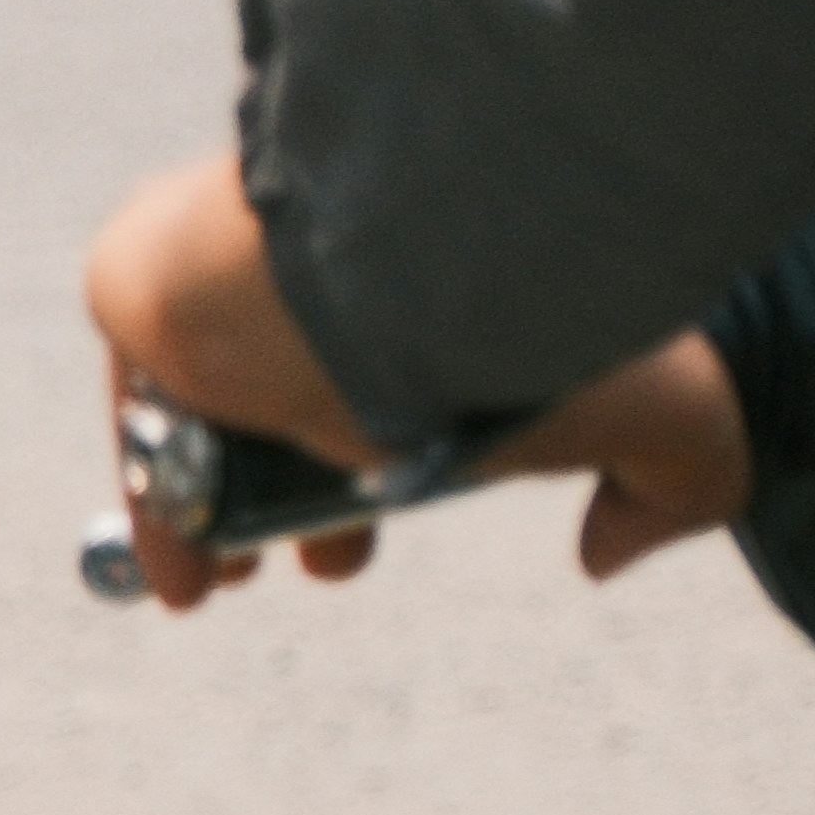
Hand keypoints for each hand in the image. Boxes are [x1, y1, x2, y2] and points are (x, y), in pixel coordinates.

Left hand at [81, 154, 748, 612]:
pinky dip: (156, 481)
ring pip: (204, 401)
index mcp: (430, 274)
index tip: (360, 542)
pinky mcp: (145, 276)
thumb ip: (675, 483)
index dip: (374, 471)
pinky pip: (139, 394)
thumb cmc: (543, 307)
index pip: (384, 371)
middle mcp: (322, 264)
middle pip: (281, 395)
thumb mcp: (663, 405)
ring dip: (209, 507)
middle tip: (316, 567)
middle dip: (289, 500)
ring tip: (218, 586)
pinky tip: (177, 563)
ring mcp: (226, 261)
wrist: (421, 228)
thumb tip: (606, 555)